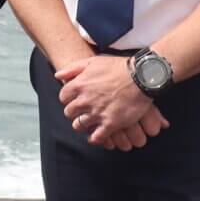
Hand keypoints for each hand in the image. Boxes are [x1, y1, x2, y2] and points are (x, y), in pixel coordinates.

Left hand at [55, 55, 169, 149]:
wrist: (141, 76)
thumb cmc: (117, 67)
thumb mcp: (92, 62)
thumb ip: (72, 69)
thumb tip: (58, 75)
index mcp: (79, 85)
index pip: (63, 97)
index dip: (68, 99)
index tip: (74, 100)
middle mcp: (85, 100)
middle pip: (69, 112)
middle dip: (74, 113)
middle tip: (80, 112)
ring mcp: (97, 113)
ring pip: (79, 125)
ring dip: (82, 125)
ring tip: (87, 124)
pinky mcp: (111, 123)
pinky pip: (96, 137)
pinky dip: (94, 138)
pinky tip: (96, 136)